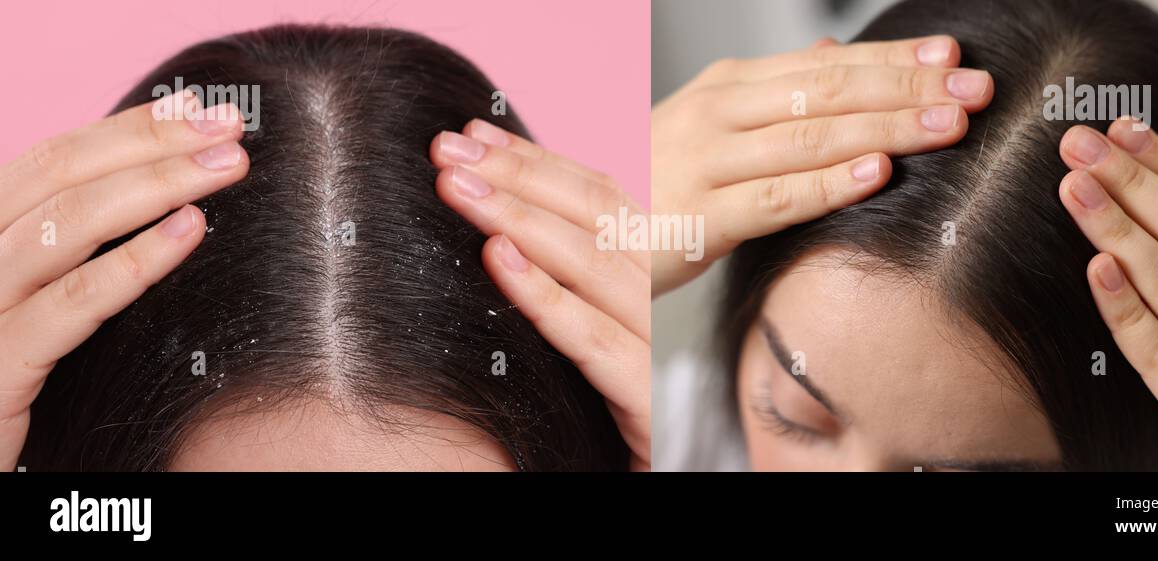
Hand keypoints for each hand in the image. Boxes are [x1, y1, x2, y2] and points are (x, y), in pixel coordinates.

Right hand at [0, 91, 247, 469]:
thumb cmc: (17, 371)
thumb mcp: (41, 298)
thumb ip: (78, 244)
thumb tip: (169, 182)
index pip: (56, 158)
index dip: (131, 127)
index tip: (204, 108)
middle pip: (60, 174)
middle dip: (153, 142)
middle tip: (232, 126)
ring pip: (67, 223)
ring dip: (157, 185)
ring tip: (228, 167)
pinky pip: (72, 303)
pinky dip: (135, 261)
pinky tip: (190, 232)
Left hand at [430, 119, 650, 470]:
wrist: (640, 474)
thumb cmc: (597, 408)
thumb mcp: (581, 330)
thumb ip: (558, 277)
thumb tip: (494, 220)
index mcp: (644, 279)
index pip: (599, 199)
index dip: (536, 160)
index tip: (475, 135)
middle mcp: (656, 303)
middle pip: (597, 219)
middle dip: (517, 177)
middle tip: (450, 150)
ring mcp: (655, 348)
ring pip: (593, 267)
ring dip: (519, 221)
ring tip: (461, 190)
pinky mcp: (646, 399)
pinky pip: (593, 340)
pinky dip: (544, 296)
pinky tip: (499, 261)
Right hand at [651, 35, 992, 294]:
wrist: (583, 230)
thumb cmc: (655, 183)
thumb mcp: (711, 126)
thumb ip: (776, 98)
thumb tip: (840, 60)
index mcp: (728, 87)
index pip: (824, 63)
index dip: (892, 58)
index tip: (951, 55)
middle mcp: (718, 112)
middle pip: (828, 91)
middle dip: (907, 86)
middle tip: (973, 89)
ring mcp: (707, 162)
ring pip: (811, 137)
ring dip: (886, 126)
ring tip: (946, 123)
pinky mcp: (701, 218)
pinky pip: (776, 197)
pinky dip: (829, 183)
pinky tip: (876, 172)